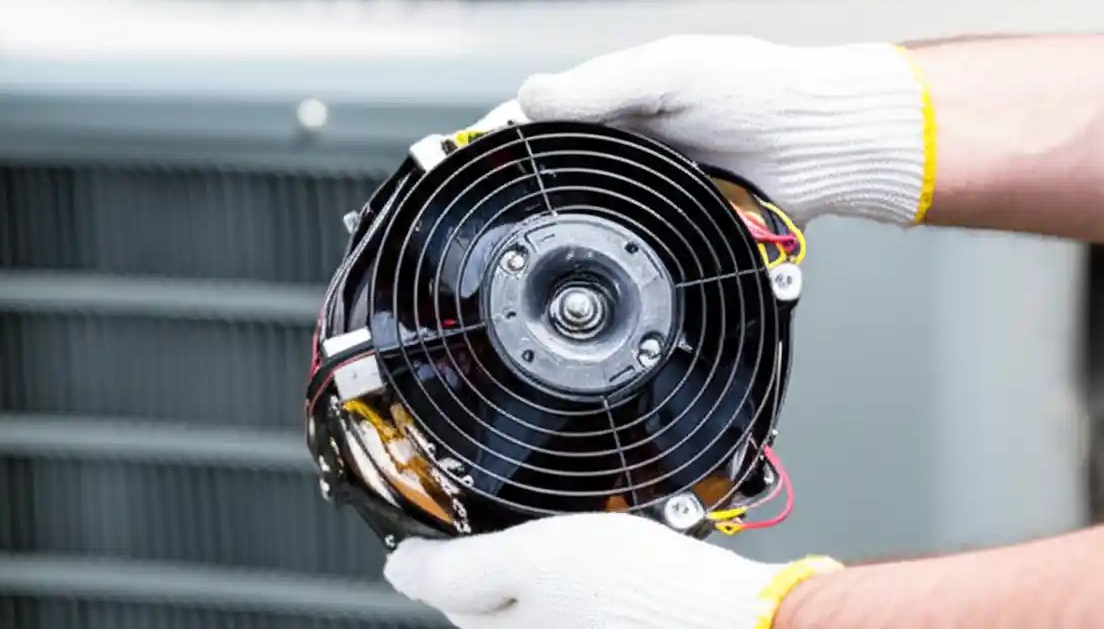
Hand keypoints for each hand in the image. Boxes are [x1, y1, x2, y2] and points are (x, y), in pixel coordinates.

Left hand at [383, 512, 839, 628]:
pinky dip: (586, 588)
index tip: (472, 515)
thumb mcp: (527, 560)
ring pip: (539, 604)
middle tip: (543, 525)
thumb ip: (453, 569)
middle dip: (507, 561)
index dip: (455, 544)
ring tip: (583, 544)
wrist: (735, 617)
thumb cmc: (641, 594)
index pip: (447, 595)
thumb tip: (396, 569)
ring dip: (549, 571)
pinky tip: (613, 570)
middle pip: (492, 604)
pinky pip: (580, 612)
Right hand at [446, 35, 932, 225]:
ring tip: (514, 249)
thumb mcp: (668, 72)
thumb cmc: (757, 91)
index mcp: (612, 104)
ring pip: (578, 222)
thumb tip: (529, 100)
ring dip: (550, 234)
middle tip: (479, 218)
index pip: (533, 123)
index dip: (494, 145)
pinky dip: (599, 262)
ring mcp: (645, 196)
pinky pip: (623, 253)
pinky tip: (579, 269)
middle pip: (547, 177)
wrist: (821, 142)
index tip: (461, 166)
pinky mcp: (671, 233)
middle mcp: (622, 150)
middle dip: (512, 196)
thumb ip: (599, 87)